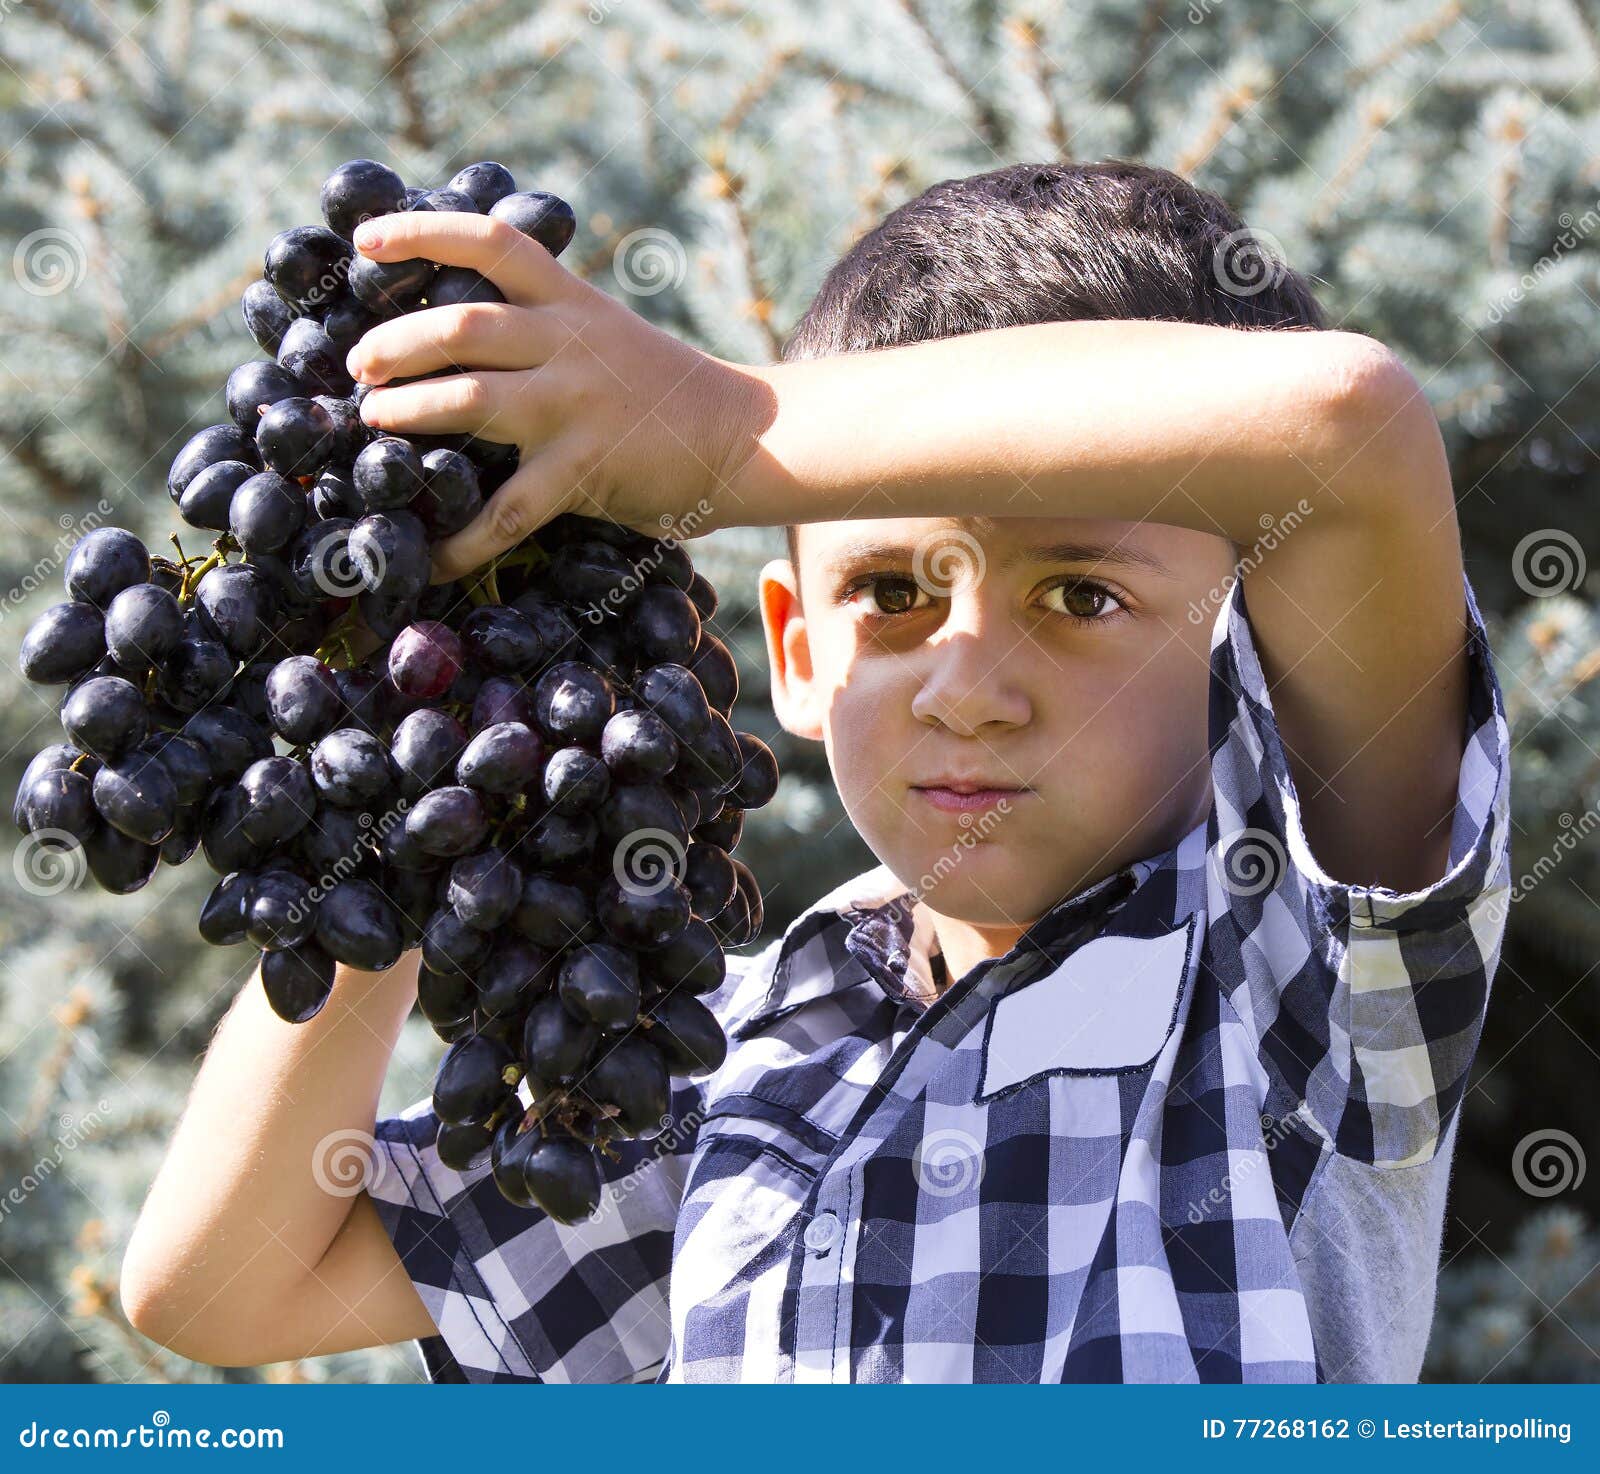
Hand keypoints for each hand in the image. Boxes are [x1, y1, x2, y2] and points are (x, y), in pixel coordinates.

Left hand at [344, 211, 758, 581]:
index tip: (366, 240)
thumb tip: (465, 338)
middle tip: (360, 367)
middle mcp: (569, 343)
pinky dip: (463, 541)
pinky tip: (431, 560)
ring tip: (374, 422)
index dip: (423, 232)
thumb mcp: (606, 332)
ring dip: (408, 411)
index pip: (492, 241)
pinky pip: (508, 510)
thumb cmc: (665, 390)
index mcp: (571, 302)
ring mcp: (576, 404)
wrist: (743, 436)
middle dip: (395, 343)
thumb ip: (546, 326)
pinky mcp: (585, 468)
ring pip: (469, 399)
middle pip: (461, 323)